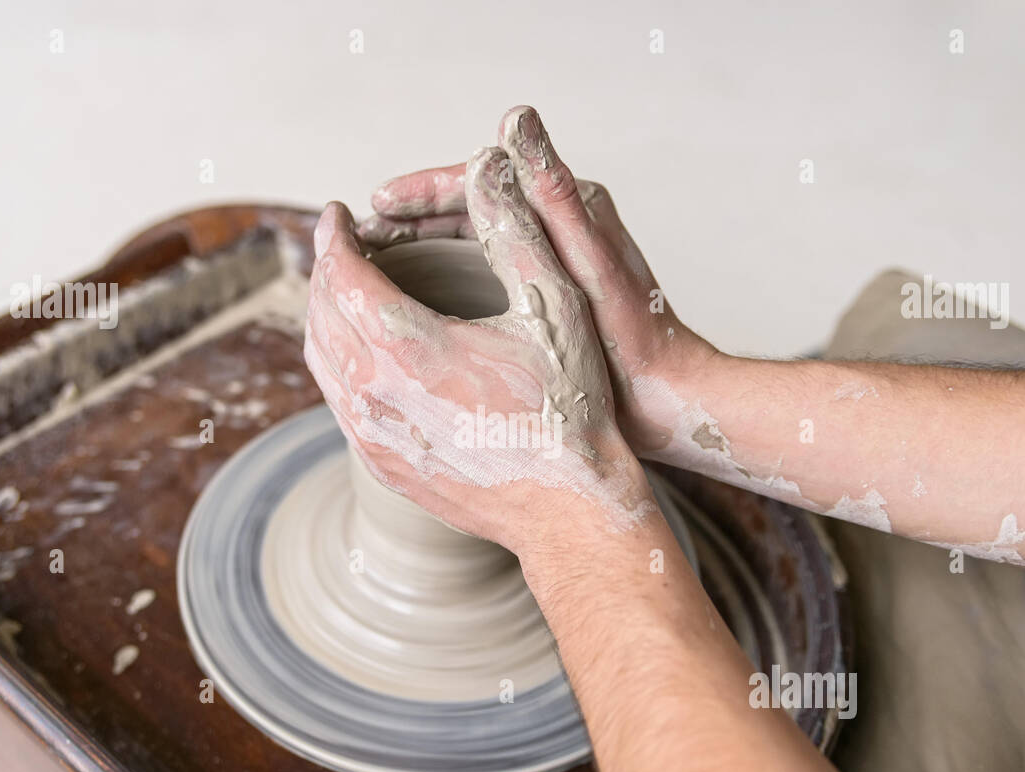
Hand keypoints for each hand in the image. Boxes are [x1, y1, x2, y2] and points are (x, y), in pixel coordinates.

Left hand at [305, 147, 655, 556]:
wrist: (572, 508)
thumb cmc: (571, 407)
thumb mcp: (552, 305)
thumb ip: (514, 228)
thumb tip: (490, 164)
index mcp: (406, 344)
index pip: (339, 271)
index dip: (333, 235)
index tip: (336, 214)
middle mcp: (374, 391)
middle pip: (320, 313)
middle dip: (325, 271)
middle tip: (340, 246)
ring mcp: (373, 435)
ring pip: (321, 361)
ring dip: (325, 318)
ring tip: (346, 292)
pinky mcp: (382, 466)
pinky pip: (339, 403)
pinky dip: (338, 364)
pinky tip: (365, 354)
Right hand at [358, 105, 716, 453]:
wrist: (668, 399)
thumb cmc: (633, 340)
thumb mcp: (584, 262)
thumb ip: (550, 192)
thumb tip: (516, 118)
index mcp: (569, 206)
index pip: (479, 181)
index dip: (420, 193)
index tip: (372, 208)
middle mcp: (558, 226)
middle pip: (467, 212)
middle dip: (408, 224)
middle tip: (356, 242)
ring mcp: (549, 264)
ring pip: (467, 248)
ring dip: (417, 256)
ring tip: (370, 273)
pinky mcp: (545, 301)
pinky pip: (477, 283)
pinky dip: (439, 290)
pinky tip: (410, 314)